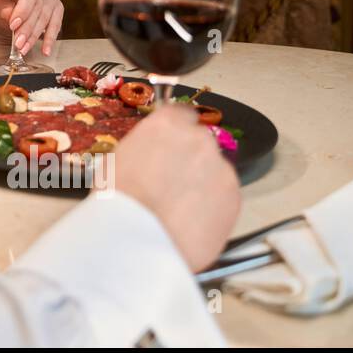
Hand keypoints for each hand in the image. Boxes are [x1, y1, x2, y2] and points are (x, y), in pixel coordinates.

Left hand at [0, 0, 62, 55]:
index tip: (13, 25)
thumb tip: (11, 18)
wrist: (17, 2)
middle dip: (27, 30)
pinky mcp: (58, 10)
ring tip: (25, 49)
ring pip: (45, 20)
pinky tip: (45, 50)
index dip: (22, 11)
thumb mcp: (0, 2)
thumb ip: (4, 9)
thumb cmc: (7, 1)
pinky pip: (55, 27)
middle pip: (38, 10)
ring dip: (35, 37)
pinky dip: (49, 40)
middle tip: (18, 43)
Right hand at [105, 104, 240, 270]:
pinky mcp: (234, 198)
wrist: (137, 239)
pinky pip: (224, 198)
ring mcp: (221, 168)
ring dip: (202, 184)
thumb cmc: (118, 200)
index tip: (172, 145)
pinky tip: (191, 222)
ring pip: (214, 172)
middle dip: (189, 160)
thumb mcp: (117, 160)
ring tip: (180, 210)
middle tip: (171, 184)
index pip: (182, 113)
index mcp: (167, 124)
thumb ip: (144, 150)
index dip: (177, 131)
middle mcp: (199, 139)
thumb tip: (151, 158)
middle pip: (200, 144)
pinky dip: (212, 208)